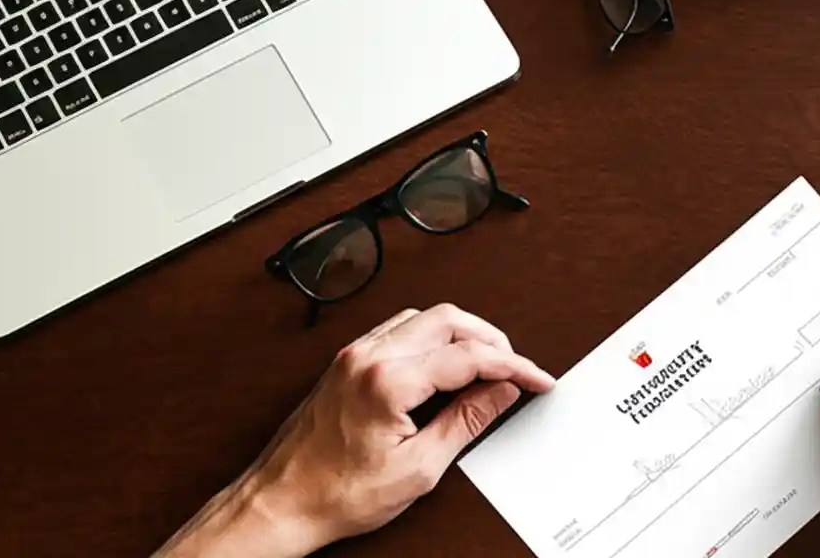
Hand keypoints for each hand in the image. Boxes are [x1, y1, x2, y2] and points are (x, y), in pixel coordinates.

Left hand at [155, 305, 555, 557]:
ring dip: (460, 334)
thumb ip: (466, 421)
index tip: (536, 378)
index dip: (513, 366)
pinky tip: (442, 362)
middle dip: (490, 340)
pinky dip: (430, 338)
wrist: (284, 501)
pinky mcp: (346, 361)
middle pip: (449, 319)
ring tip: (484, 366)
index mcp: (389, 381)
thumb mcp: (419, 467)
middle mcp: (369, 356)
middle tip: (515, 369)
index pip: (469, 356)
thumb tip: (499, 391)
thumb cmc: (337, 493)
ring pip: (423, 318)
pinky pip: (398, 329)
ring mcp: (355, 355)